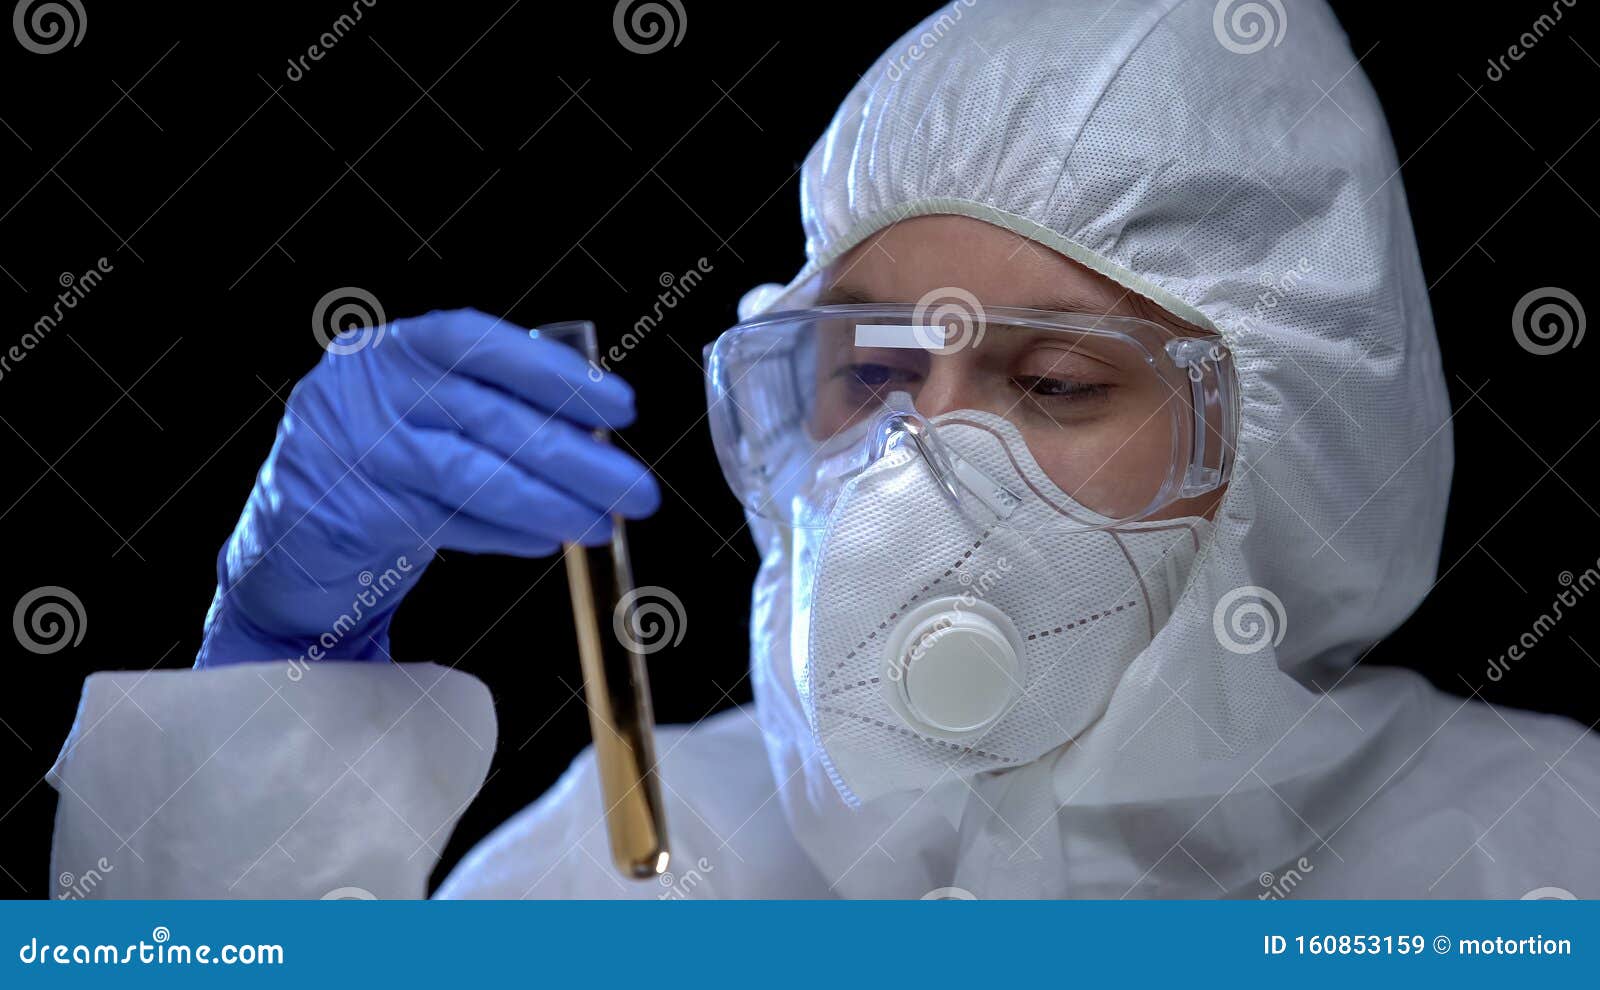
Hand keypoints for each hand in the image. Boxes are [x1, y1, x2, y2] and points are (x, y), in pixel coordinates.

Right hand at [196, 308, 657, 666]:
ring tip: (604, 523)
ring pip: (470, 476)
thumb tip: (594, 432)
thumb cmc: (385, 457)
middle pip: (488, 418)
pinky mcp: (352, 513)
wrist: (292, 527)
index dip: (554, 372)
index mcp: (395, 348)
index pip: (478, 343)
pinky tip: (549, 539)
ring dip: (550, 504)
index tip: (620, 406)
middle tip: (638, 490)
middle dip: (576, 457)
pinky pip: (447, 523)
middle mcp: (368, 390)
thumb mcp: (428, 409)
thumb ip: (494, 405)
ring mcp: (353, 451)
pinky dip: (506, 533)